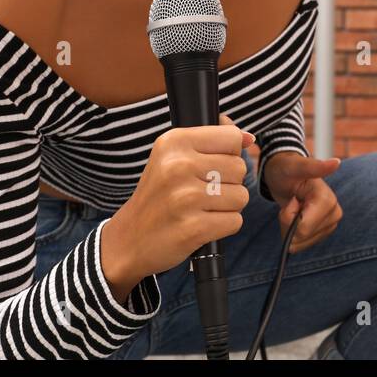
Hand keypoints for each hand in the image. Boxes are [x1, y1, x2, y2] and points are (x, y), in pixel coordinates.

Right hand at [106, 115, 250, 293]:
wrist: (128, 239)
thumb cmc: (159, 196)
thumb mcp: (174, 157)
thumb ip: (213, 141)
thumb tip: (248, 138)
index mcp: (174, 142)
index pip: (231, 137)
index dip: (228, 154)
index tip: (208, 167)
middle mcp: (178, 166)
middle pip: (240, 168)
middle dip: (228, 183)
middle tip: (201, 193)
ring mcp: (185, 198)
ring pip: (241, 196)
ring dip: (227, 206)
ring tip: (200, 209)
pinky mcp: (193, 228)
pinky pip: (235, 221)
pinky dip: (223, 226)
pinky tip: (201, 225)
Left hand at [262, 151, 342, 253]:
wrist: (286, 175)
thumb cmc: (287, 169)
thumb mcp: (295, 167)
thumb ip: (314, 167)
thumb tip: (336, 162)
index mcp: (328, 200)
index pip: (303, 228)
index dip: (288, 217)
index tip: (292, 199)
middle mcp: (334, 213)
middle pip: (301, 236)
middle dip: (288, 223)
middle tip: (292, 202)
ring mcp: (331, 223)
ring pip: (301, 243)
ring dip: (289, 228)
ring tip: (294, 207)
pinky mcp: (325, 231)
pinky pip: (303, 244)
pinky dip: (292, 234)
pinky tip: (297, 216)